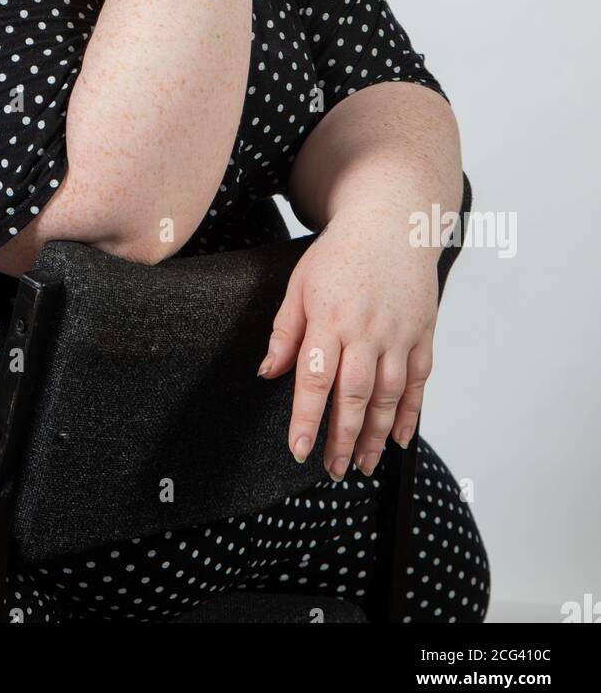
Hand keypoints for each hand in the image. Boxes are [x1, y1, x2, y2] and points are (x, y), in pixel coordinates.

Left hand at [256, 211, 440, 480]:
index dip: (306, 419)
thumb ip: (285, 332)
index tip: (299, 450)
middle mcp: (367, 329)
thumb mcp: (299, 284)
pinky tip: (398, 439)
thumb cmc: (340, 253)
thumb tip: (269, 373)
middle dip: (344, 438)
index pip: (315, 378)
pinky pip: (418, 381)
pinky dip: (410, 413)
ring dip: (377, 435)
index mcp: (329, 317)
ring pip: (389, 395)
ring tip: (363, 465)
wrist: (392, 223)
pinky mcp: (423, 333)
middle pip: (355, 394)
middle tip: (333, 469)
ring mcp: (399, 333)